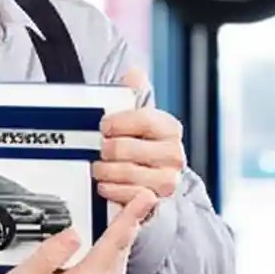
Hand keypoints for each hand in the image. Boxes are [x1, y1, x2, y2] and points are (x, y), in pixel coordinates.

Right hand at [0, 190, 156, 273]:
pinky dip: (114, 250)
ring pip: (118, 260)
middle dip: (130, 220)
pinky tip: (109, 240)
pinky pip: (112, 270)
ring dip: (122, 235)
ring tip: (126, 211)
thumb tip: (72, 232)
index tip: (146, 197)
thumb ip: (48, 255)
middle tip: (137, 195)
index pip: (114, 243)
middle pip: (121, 250)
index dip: (131, 216)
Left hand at [93, 69, 185, 207]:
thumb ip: (134, 95)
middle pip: (123, 148)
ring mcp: (168, 179)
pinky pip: (125, 194)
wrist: (154, 180)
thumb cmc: (142, 145)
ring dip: (104, 170)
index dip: (116, 122)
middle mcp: (174, 154)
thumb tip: (135, 72)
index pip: (140, 119)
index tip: (103, 126)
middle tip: (100, 150)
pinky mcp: (157, 200)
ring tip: (100, 167)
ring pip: (123, 172)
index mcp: (170, 128)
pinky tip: (106, 184)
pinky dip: (110, 189)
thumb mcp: (138, 119)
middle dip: (104, 149)